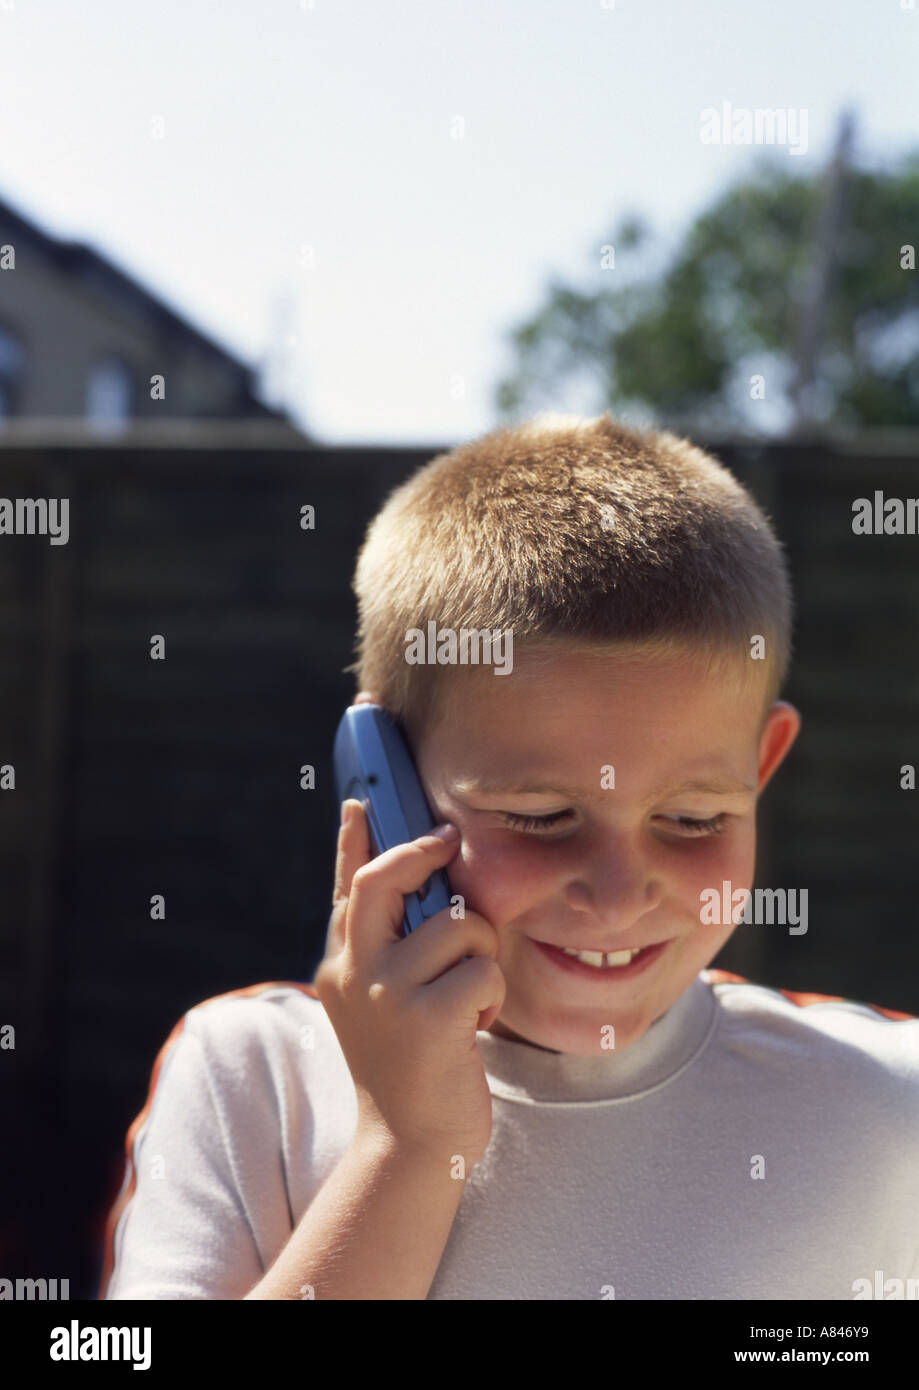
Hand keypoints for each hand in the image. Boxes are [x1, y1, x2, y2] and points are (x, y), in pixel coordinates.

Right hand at [314, 798, 504, 1169]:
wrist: (409, 1146)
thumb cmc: (411, 1064)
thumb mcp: (380, 1000)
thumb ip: (386, 945)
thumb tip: (410, 876)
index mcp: (341, 963)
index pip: (347, 886)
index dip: (353, 839)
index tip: (359, 800)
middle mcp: (354, 971)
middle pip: (385, 878)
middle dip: (423, 852)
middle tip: (449, 841)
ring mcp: (386, 994)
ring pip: (460, 926)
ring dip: (481, 955)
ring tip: (468, 996)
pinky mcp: (427, 1019)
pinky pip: (484, 971)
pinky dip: (492, 996)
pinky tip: (474, 1028)